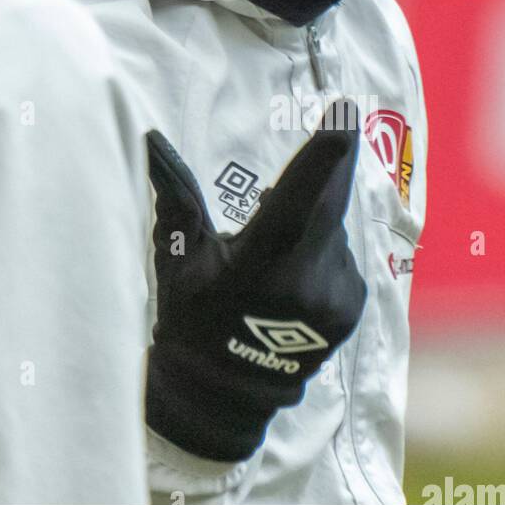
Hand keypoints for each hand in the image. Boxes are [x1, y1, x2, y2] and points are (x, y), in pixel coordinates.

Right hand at [145, 99, 367, 461]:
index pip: (296, 200)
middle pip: (327, 202)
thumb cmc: (192, 320)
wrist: (225, 394)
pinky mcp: (352, 309)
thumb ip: (175, 197)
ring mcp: (335, 299)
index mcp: (259, 266)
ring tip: (276, 239)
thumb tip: (152, 140)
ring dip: (313, 215)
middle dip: (332, 160)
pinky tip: (293, 265)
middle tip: (339, 117)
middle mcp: (306, 282)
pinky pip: (341, 255)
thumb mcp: (179, 259)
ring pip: (332, 229)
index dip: (323, 153)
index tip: (343, 110)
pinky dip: (321, 244)